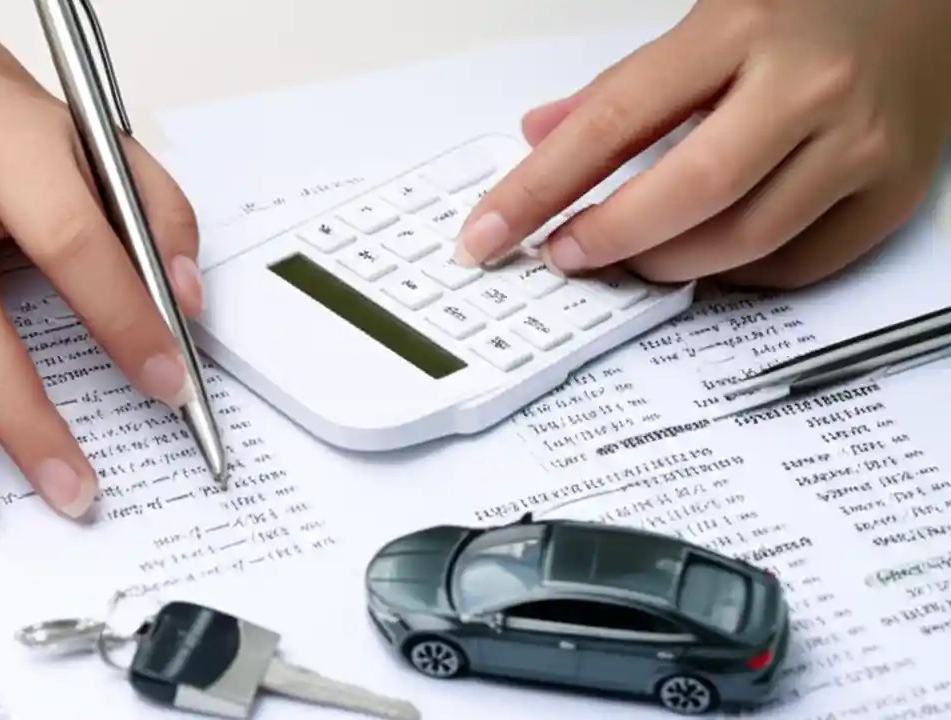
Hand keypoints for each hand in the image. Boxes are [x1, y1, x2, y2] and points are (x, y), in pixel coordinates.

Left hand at [456, 0, 950, 288]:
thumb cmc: (810, 3)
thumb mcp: (707, 16)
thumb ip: (622, 84)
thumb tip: (541, 138)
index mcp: (741, 26)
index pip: (612, 123)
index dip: (539, 188)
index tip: (489, 232)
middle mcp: (807, 86)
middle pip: (685, 195)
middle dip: (607, 239)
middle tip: (564, 254)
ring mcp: (861, 143)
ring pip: (741, 243)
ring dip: (665, 266)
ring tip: (629, 256)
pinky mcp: (894, 191)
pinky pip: (796, 265)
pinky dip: (735, 275)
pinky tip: (703, 256)